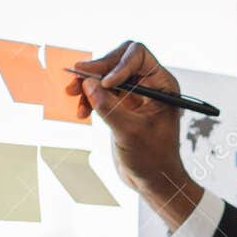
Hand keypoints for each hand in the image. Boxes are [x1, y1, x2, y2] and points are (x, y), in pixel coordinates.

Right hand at [67, 40, 200, 228]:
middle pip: (118, 60)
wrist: (153, 180)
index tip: (104, 83)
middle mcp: (149, 84)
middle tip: (76, 79)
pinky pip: (101, 91)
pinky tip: (82, 112)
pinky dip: (89, 97)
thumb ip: (109, 108)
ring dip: (88, 84)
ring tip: (73, 96)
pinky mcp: (121, 105)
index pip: (138, 56)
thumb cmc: (153, 159)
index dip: (118, 64)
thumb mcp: (130, 133)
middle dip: (97, 69)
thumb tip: (88, 84)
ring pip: (106, 75)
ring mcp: (135, 94)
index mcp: (162, 84)